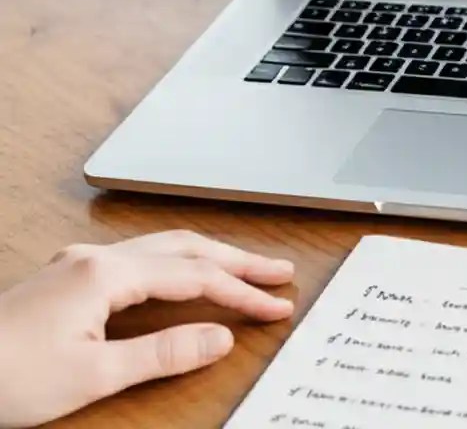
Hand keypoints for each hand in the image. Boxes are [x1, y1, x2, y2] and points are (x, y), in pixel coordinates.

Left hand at [0, 230, 295, 427]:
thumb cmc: (6, 377)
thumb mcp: (95, 375)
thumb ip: (164, 353)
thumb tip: (219, 338)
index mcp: (106, 274)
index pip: (195, 277)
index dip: (242, 293)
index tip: (277, 307)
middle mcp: (94, 258)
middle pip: (185, 248)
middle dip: (237, 261)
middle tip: (281, 272)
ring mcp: (77, 265)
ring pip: (161, 249)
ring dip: (208, 258)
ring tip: (245, 269)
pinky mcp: (66, 279)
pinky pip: (137, 259)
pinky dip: (175, 264)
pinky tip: (180, 275)